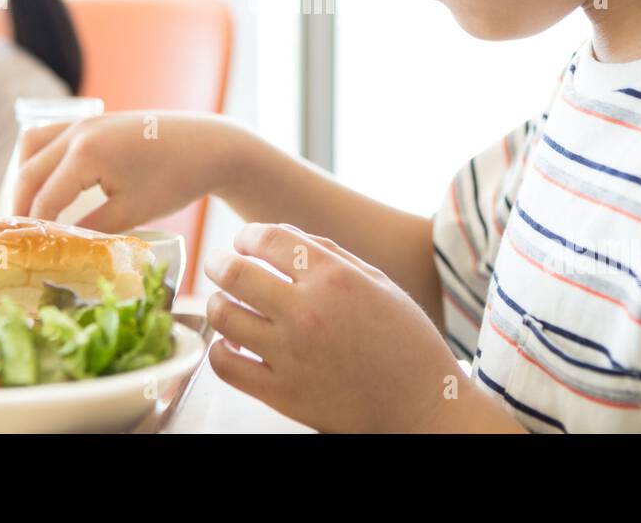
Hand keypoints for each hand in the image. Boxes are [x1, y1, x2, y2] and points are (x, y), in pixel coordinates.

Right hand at [12, 111, 243, 228]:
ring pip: (32, 147)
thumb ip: (92, 230)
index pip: (44, 199)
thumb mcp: (132, 212)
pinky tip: (46, 183)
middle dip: (18, 206)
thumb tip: (63, 248)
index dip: (33, 230)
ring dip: (24, 178)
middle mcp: (77, 132)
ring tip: (27, 211)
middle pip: (28, 172)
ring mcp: (84, 122)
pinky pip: (50, 136)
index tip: (24, 254)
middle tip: (16, 239)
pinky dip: (39, 158)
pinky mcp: (94, 121)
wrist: (209, 145)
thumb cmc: (175, 179)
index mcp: (85, 154)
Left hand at [203, 222, 504, 432]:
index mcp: (334, 278)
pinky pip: (227, 366)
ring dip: (217, 304)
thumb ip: (330, 253)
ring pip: (224, 316)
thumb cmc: (406, 342)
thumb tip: (283, 234)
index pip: (269, 239)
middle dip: (220, 264)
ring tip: (223, 304)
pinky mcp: (282, 393)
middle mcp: (308, 311)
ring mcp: (291, 354)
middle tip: (219, 265)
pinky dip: (219, 351)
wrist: (422, 406)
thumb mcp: (379, 283)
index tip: (245, 242)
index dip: (248, 236)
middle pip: (236, 274)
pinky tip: (229, 345)